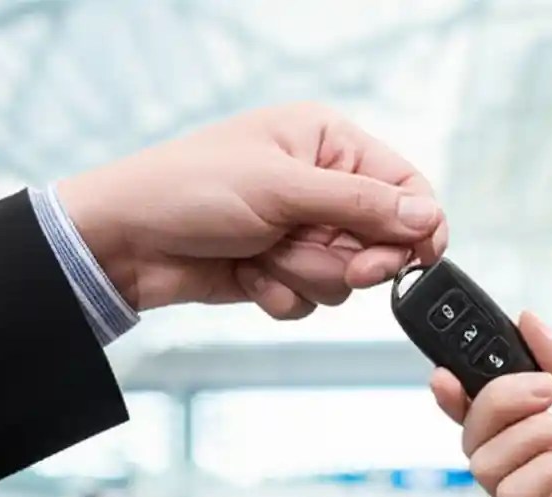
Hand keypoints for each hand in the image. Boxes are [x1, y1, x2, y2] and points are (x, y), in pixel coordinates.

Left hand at [57, 103, 447, 318]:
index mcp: (328, 143)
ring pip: (348, 277)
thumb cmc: (189, 189)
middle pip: (382, 239)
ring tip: (261, 252)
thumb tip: (428, 217)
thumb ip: (361, 205)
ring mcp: (302, 230)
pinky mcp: (282, 268)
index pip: (404, 185)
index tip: (417, 259)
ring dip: (305, 272)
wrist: (123, 242)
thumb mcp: (282, 188)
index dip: (417, 225)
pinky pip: (313, 298)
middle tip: (333, 260)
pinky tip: (246, 272)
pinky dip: (281, 292)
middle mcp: (321, 185)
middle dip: (350, 256)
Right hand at [430, 312, 551, 496]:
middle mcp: (545, 466)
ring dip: (526, 433)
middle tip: (548, 389)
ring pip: (484, 464)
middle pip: (475, 432)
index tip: (448, 368)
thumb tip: (527, 320)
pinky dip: (541, 469)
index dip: (461, 388)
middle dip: (497, 399)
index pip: (491, 409)